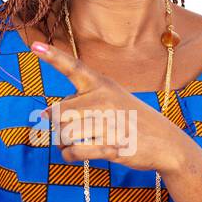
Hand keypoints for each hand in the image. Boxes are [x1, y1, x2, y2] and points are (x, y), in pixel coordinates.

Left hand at [28, 38, 191, 173]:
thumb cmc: (131, 121)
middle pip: (58, 112)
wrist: (167, 143)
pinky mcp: (111, 145)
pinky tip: (73, 154)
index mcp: (103, 84)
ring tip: (71, 144)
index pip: (74, 68)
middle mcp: (104, 99)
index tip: (34, 46)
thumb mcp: (112, 100)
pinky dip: (69, 155)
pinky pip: (74, 151)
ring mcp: (108, 122)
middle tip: (67, 132)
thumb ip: (79, 102)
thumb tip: (42, 115)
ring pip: (64, 133)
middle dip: (57, 125)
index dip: (53, 57)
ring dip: (62, 142)